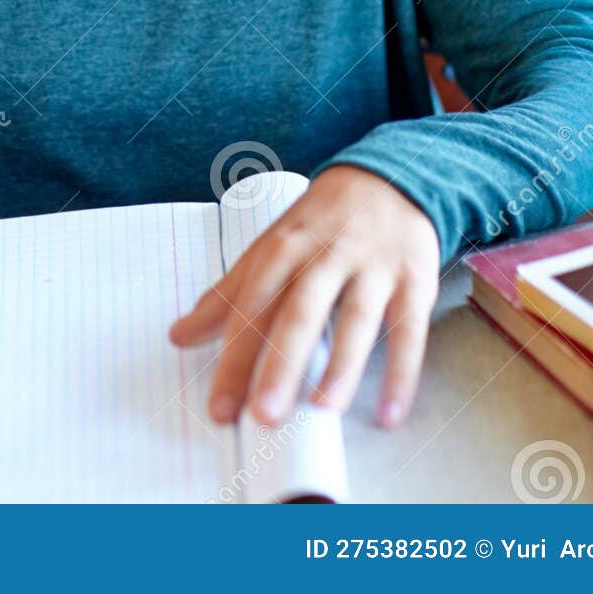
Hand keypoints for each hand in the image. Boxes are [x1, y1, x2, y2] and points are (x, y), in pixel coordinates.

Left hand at [169, 166, 439, 429]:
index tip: (219, 407)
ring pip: (357, 319)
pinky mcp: (414, 279)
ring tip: (323, 411)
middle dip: (281, 364)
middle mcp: (327, 255)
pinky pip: (409, 330)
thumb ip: (226, 294)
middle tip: (264, 416)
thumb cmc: (320, 221)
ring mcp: (373, 267)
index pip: (253, 306)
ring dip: (341, 367)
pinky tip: (389, 415)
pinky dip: (402, 374)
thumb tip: (178, 336)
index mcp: (284, 247)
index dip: (235, 357)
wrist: (390, 177)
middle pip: (300, 312)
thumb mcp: (270, 246)